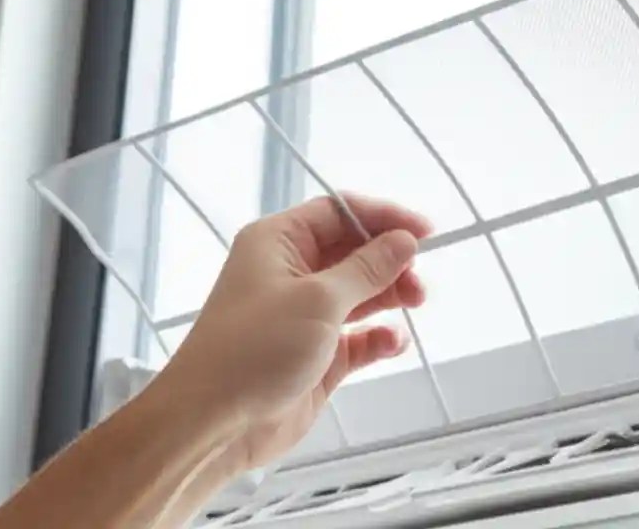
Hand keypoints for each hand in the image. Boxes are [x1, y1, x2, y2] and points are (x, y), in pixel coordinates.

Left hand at [154, 194, 432, 472]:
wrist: (213, 424)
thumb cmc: (254, 349)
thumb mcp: (319, 299)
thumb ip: (368, 269)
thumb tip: (404, 242)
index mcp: (278, 243)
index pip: (339, 213)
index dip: (384, 218)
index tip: (424, 232)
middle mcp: (291, 273)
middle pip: (355, 252)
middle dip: (390, 261)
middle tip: (418, 281)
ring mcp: (304, 316)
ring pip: (361, 293)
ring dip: (391, 295)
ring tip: (416, 303)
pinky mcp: (317, 355)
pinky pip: (359, 337)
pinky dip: (379, 336)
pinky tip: (391, 342)